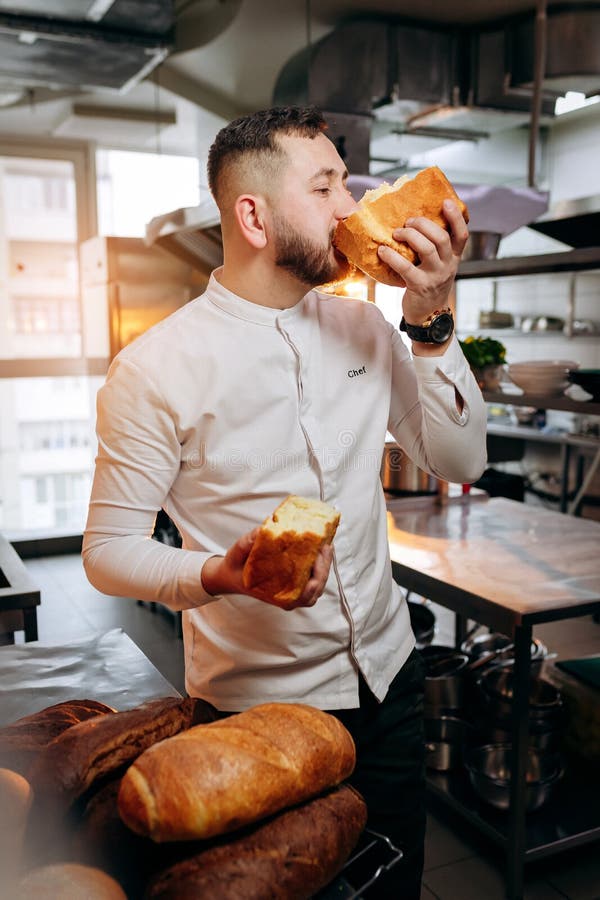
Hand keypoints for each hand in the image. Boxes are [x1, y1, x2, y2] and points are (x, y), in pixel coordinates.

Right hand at [201, 530, 333, 609]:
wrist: (231, 576)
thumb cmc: (236, 567)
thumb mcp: (236, 553)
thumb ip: (247, 543)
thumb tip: (263, 530)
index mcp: (275, 596)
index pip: (305, 594)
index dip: (316, 578)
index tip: (318, 558)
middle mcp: (287, 598)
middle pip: (316, 588)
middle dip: (324, 566)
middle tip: (326, 545)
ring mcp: (292, 593)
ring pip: (317, 583)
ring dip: (324, 565)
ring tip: (326, 545)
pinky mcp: (294, 584)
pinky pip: (312, 578)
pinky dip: (319, 564)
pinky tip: (320, 548)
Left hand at [377, 199, 468, 325]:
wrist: (428, 316)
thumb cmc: (429, 285)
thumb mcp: (438, 267)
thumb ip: (434, 249)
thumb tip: (414, 225)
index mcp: (454, 258)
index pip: (462, 234)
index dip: (455, 217)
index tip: (445, 202)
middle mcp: (448, 266)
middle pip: (441, 237)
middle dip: (423, 224)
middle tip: (408, 222)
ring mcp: (435, 276)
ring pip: (427, 248)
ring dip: (409, 236)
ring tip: (396, 233)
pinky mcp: (420, 286)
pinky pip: (406, 267)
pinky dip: (392, 256)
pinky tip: (382, 251)